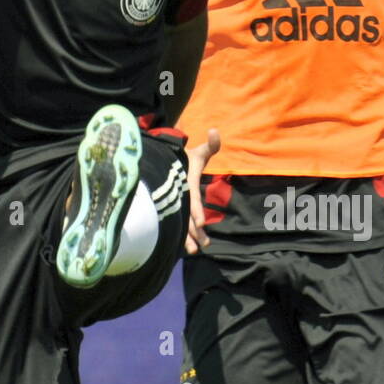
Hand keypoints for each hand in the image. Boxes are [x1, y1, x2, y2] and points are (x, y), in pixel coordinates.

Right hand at [185, 128, 220, 254]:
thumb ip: (210, 144)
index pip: (192, 197)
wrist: (168, 163)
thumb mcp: (199, 152)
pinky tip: (190, 247)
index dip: (196, 209)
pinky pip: (180, 223)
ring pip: (182, 222)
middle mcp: (180, 195)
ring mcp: (177, 204)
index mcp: (186, 182)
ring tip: (196, 251)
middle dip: (193, 231)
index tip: (201, 222)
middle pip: (186, 215)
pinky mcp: (177, 210)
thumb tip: (215, 131)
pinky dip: (183, 234)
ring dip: (188, 237)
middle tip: (201, 247)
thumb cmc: (187, 157)